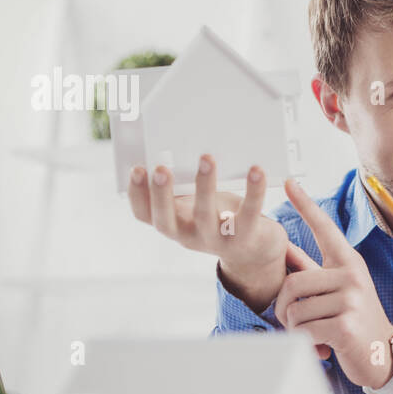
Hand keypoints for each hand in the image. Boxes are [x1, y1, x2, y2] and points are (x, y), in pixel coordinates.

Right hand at [128, 155, 286, 269]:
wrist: (256, 251)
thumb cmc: (220, 216)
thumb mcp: (198, 202)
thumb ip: (185, 184)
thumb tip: (175, 142)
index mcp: (174, 222)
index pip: (145, 214)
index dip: (137, 194)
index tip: (136, 169)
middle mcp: (190, 235)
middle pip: (166, 221)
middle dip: (161, 195)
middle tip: (160, 168)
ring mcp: (216, 240)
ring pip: (206, 216)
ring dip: (204, 186)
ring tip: (206, 158)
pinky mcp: (246, 238)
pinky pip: (249, 214)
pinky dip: (253, 192)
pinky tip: (256, 171)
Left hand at [276, 178, 392, 388]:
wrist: (384, 355)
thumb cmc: (355, 321)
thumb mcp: (338, 291)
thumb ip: (313, 272)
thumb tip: (286, 250)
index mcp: (350, 262)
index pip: (325, 229)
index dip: (306, 205)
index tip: (289, 182)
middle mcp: (352, 275)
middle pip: (293, 282)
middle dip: (284, 307)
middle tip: (294, 321)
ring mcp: (351, 299)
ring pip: (295, 309)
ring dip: (295, 328)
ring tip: (314, 333)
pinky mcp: (345, 324)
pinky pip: (304, 329)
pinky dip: (306, 341)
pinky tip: (323, 346)